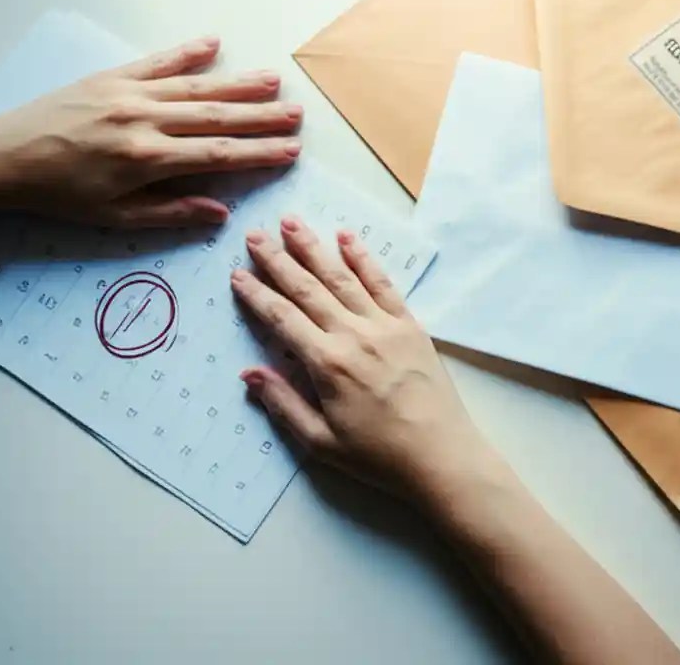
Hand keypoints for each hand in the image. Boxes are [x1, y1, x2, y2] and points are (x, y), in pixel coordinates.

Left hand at [0, 36, 301, 226]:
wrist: (6, 156)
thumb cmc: (59, 195)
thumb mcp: (115, 218)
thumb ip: (170, 213)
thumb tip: (220, 213)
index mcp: (147, 160)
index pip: (218, 155)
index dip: (258, 154)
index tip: (290, 152)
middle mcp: (144, 120)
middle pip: (217, 117)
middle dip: (261, 116)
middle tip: (297, 115)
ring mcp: (129, 93)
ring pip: (195, 87)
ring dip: (237, 83)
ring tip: (273, 81)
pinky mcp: (112, 77)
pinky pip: (157, 62)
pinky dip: (187, 52)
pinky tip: (214, 44)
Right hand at [230, 217, 508, 505]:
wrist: (442, 456)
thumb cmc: (379, 457)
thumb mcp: (321, 442)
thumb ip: (283, 404)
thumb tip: (248, 374)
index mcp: (327, 364)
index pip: (282, 319)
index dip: (256, 295)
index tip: (237, 275)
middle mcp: (354, 336)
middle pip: (307, 289)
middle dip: (278, 260)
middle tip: (255, 235)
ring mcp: (385, 326)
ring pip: (342, 278)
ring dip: (315, 248)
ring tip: (292, 222)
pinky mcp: (410, 326)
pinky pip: (383, 284)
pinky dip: (364, 258)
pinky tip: (348, 237)